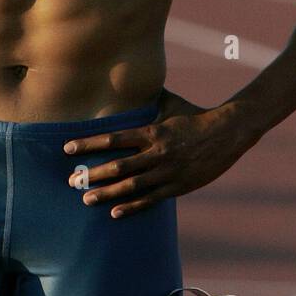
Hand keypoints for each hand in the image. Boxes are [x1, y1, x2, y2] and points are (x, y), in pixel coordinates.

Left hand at [63, 89, 262, 218]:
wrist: (226, 133)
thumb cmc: (195, 115)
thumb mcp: (171, 103)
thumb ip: (150, 98)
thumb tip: (134, 82)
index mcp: (152, 131)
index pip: (114, 139)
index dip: (89, 144)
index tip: (68, 149)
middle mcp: (156, 153)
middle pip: (118, 166)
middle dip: (92, 175)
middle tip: (71, 182)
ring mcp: (167, 172)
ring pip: (131, 186)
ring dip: (107, 194)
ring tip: (86, 200)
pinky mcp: (177, 187)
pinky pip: (150, 199)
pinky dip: (132, 207)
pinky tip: (115, 213)